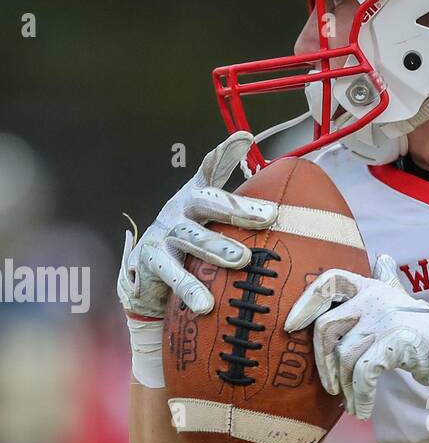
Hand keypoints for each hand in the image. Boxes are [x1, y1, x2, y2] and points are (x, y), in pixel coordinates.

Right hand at [117, 131, 276, 318]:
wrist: (148, 274)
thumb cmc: (189, 241)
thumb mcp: (210, 218)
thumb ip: (233, 198)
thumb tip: (259, 167)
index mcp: (196, 197)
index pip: (210, 169)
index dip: (225, 153)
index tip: (244, 139)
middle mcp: (179, 209)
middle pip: (207, 202)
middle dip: (237, 208)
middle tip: (268, 216)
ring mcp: (164, 234)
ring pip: (191, 237)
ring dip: (216, 248)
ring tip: (242, 259)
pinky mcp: (152, 260)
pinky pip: (172, 274)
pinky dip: (189, 288)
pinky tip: (205, 304)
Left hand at [285, 254, 428, 418]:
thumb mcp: (405, 304)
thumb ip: (388, 284)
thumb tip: (383, 257)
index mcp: (373, 288)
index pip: (330, 279)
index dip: (306, 300)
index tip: (291, 325)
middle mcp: (377, 299)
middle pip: (327, 326)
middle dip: (321, 361)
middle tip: (329, 386)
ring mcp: (386, 320)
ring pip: (344, 355)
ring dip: (345, 387)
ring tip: (353, 404)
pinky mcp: (396, 343)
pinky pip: (364, 373)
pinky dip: (361, 395)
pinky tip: (363, 409)